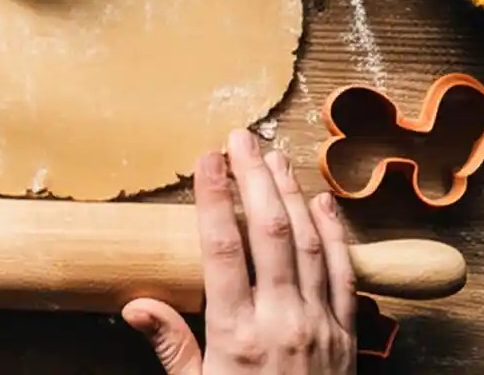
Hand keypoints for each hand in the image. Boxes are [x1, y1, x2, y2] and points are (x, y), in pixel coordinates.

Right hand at [123, 129, 355, 373]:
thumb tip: (134, 305)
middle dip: (253, 178)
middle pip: (269, 233)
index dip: (214, 198)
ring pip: (309, 243)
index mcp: (236, 335)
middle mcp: (282, 322)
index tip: (206, 160)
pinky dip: (336, 232)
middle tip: (241, 137)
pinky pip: (345, 273)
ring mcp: (320, 326)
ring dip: (291, 193)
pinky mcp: (348, 336)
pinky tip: (322, 201)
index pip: (223, 249)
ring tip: (274, 155)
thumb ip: (172, 346)